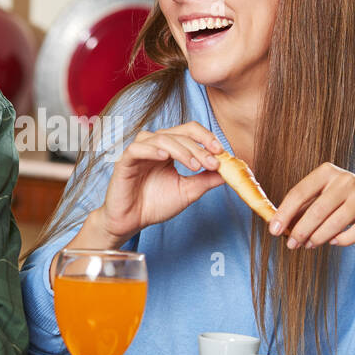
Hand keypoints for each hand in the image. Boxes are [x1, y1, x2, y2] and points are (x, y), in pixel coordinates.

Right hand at [95, 122, 226, 242]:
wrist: (132, 222)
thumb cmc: (155, 205)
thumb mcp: (188, 191)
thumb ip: (206, 180)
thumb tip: (230, 172)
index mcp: (170, 149)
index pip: (189, 132)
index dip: (206, 138)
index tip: (221, 152)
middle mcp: (155, 145)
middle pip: (179, 133)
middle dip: (198, 147)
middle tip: (212, 162)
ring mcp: (139, 151)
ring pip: (161, 138)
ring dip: (181, 149)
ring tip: (194, 165)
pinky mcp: (124, 161)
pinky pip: (137, 148)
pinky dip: (152, 149)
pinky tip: (164, 157)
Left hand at [268, 162, 354, 248]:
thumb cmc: (344, 199)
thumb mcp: (324, 194)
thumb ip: (303, 207)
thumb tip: (279, 226)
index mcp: (327, 172)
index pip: (299, 193)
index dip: (284, 213)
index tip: (274, 231)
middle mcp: (346, 180)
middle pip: (316, 211)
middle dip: (300, 231)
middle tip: (291, 245)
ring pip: (334, 224)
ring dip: (317, 238)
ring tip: (309, 245)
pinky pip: (354, 233)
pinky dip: (340, 241)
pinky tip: (333, 241)